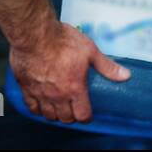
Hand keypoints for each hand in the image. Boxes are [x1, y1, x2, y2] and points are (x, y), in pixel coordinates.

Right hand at [9, 22, 130, 122]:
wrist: (34, 33)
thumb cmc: (61, 40)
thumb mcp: (89, 50)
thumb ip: (106, 66)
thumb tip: (125, 75)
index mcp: (75, 88)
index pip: (83, 115)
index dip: (86, 116)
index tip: (86, 112)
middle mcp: (57, 95)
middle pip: (65, 118)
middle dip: (71, 116)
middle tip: (73, 108)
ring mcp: (40, 93)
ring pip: (48, 115)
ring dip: (55, 114)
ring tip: (58, 107)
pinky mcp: (26, 87)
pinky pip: (31, 107)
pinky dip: (37, 109)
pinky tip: (40, 104)